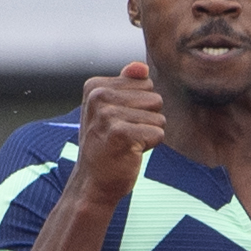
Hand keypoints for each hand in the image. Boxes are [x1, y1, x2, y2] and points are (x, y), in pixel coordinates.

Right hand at [76, 61, 165, 204]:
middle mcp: (98, 97)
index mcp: (95, 86)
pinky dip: (148, 147)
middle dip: (146, 119)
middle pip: (154, 97)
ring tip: (125, 144)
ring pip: (159, 116)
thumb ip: (127, 84)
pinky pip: (158, 133)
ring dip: (147, 134)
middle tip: (121, 136)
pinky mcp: (120, 134)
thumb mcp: (112, 110)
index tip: (116, 123)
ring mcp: (107, 115)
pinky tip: (128, 154)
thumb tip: (142, 67)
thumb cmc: (106, 146)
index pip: (145, 83)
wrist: (92, 184)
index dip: (138, 107)